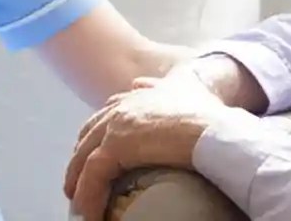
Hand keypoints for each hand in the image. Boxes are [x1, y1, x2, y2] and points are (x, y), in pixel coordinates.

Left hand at [64, 75, 246, 220]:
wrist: (214, 131)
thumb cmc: (209, 117)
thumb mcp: (185, 91)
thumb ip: (160, 87)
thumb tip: (140, 83)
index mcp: (136, 96)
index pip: (105, 115)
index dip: (95, 136)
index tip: (91, 154)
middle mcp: (122, 106)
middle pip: (88, 135)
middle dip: (80, 159)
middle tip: (76, 184)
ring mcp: (117, 124)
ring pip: (85, 157)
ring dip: (77, 183)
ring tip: (78, 205)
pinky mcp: (116, 145)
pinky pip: (92, 176)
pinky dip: (87, 197)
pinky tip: (89, 214)